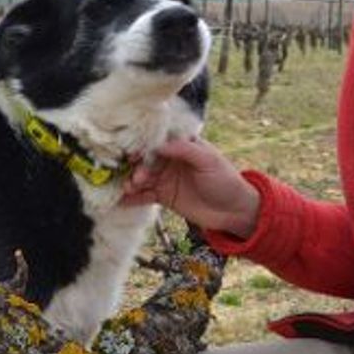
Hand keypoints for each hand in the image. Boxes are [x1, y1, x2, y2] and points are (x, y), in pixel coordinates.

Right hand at [122, 137, 260, 238]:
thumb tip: (160, 144)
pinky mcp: (163, 196)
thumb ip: (185, 150)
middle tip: (134, 177)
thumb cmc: (225, 180)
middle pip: (146, 160)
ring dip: (132, 182)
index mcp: (182, 145)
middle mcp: (170, 160)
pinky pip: (144, 196)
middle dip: (136, 166)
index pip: (158, 141)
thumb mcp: (209, 161)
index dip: (144, 145)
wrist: (234, 211)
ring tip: (127, 188)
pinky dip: (132, 198)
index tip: (133, 151)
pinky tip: (120, 201)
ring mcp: (165, 178)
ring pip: (142, 177)